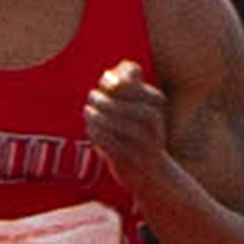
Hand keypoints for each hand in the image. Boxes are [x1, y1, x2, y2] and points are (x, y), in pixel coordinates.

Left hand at [84, 61, 167, 188]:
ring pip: (113, 125)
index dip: (112, 81)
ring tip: (87, 112)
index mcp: (156, 102)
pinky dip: (97, 134)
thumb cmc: (138, 128)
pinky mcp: (132, 159)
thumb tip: (114, 73)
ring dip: (95, 116)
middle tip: (92, 97)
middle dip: (101, 100)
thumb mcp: (138, 102)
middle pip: (119, 106)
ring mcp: (144, 142)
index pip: (130, 84)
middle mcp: (154, 121)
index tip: (104, 83)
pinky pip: (109, 143)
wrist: (150, 170)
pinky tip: (91, 129)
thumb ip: (127, 81)